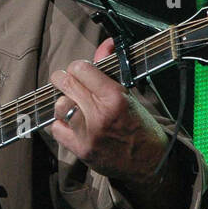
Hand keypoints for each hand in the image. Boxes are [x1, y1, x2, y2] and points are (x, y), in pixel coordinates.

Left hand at [48, 36, 168, 182]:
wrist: (150, 164)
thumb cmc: (141, 126)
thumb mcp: (129, 95)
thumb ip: (109, 70)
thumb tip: (104, 44)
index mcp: (114, 97)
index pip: (81, 69)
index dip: (79, 67)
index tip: (80, 70)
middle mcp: (99, 114)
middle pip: (65, 84)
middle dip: (63, 78)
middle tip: (66, 80)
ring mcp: (87, 134)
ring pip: (59, 105)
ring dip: (64, 102)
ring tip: (74, 104)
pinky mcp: (80, 150)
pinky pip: (57, 128)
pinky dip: (62, 124)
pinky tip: (73, 122)